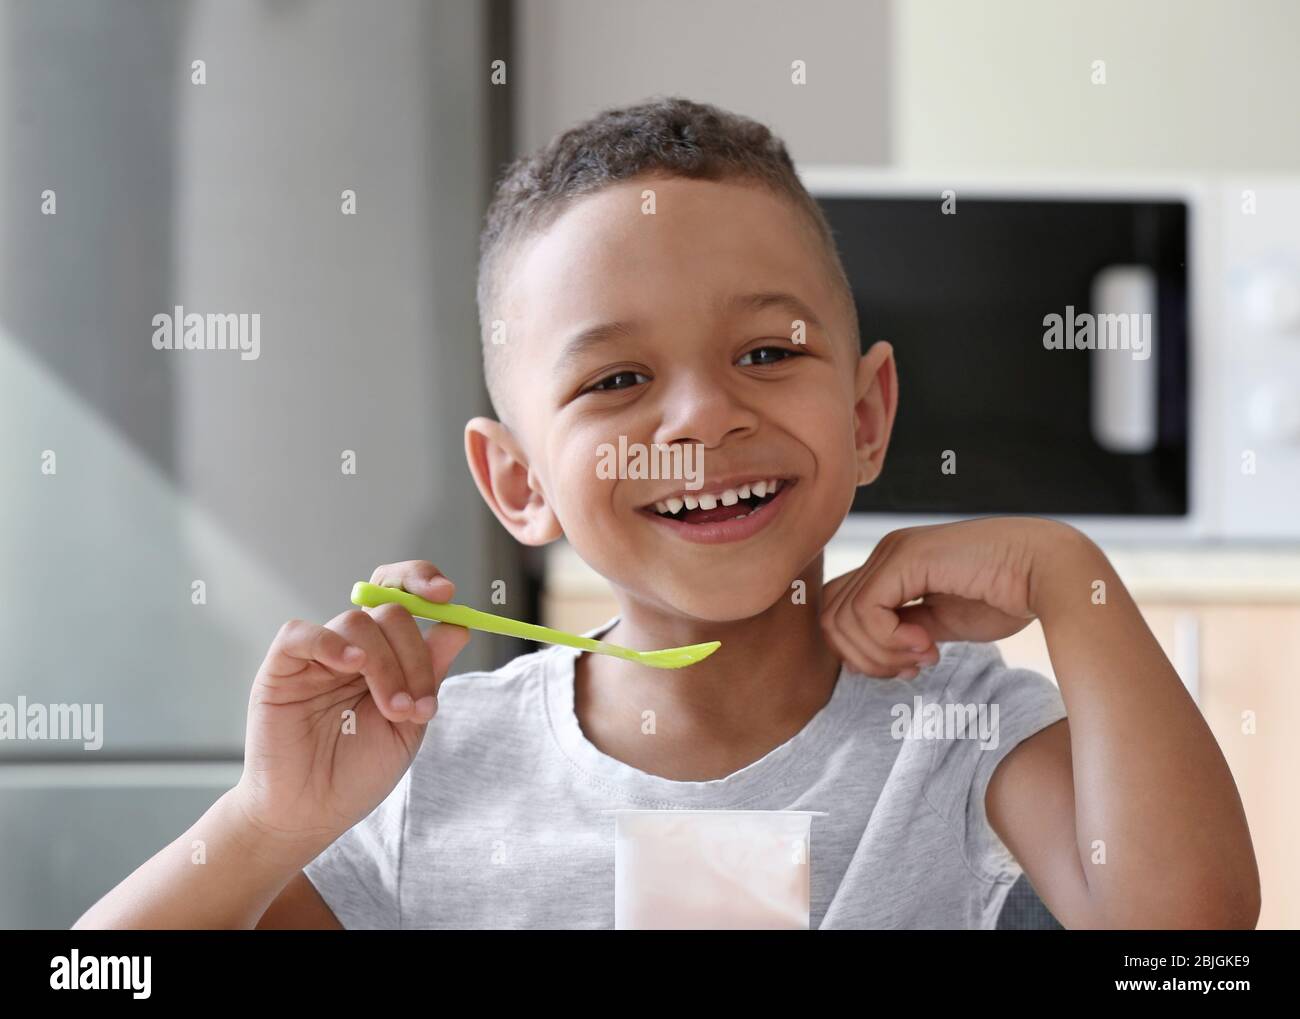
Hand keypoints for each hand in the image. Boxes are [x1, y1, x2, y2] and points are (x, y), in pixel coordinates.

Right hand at [233, 561, 470, 846]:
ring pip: (357, 623)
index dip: (421, 581)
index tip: (446, 594)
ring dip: (386, 666)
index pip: (399, 594)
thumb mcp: (410, 723)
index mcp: (384, 654)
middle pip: (390, 612)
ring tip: (393, 711)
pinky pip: (301, 634)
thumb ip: (430, 674)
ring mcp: (317, 656)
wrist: (313, 813)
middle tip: (417, 706)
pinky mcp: (281, 668)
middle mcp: (352, 647)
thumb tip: (458, 624)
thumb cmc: (359, 771)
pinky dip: (331, 642)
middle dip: (415, 656)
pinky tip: (352, 667)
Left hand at [820, 517, 1092, 678]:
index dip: (864, 653)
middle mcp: (886, 555)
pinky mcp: (906, 557)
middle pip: (832, 618)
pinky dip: (889, 639)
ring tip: (926, 655)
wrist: (1051, 573)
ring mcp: (893, 552)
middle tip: (912, 668)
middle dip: (866, 657)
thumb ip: (905, 634)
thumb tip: (867, 659)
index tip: (909, 668)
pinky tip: (928, 644)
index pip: (841, 615)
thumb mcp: (943, 623)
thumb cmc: (1008, 597)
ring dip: (881, 652)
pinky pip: (865, 611)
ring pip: (842, 618)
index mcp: (892, 569)